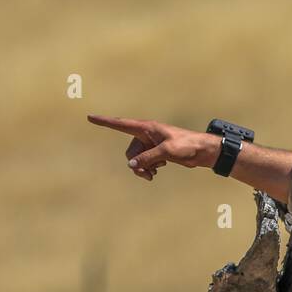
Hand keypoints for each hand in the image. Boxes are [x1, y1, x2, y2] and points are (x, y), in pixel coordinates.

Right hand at [86, 116, 217, 180]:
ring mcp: (150, 145)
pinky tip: (158, 170)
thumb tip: (131, 165)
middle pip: (130, 152)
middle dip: (136, 164)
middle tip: (148, 173)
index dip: (105, 122)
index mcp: (146, 128)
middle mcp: (146, 135)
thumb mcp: (166, 152)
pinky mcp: (156, 153)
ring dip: (143, 169)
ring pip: (136, 160)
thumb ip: (147, 158)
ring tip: (154, 174)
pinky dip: (148, 169)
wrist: (201, 151)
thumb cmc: (186, 145)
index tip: (90, 117)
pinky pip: (144, 163)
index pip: (121, 124)